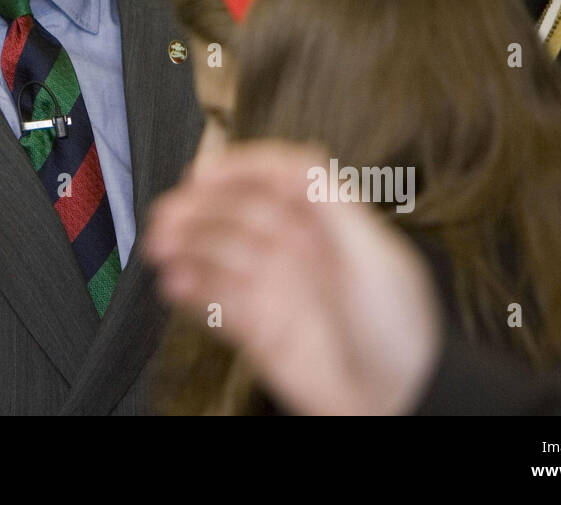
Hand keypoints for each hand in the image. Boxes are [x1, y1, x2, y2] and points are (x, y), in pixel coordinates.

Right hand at [143, 143, 442, 414]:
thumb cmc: (401, 330)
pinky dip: (192, 289)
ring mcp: (275, 286)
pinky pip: (215, 300)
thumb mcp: (376, 257)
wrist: (399, 401)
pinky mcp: (259, 326)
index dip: (239, 168)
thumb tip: (297, 159)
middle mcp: (296, 248)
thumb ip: (331, 205)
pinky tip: (175, 283)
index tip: (203, 173)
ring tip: (159, 248)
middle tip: (166, 215)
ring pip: (219, 253)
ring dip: (187, 245)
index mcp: (326, 221)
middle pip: (237, 212)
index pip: (276, 177)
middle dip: (200, 209)